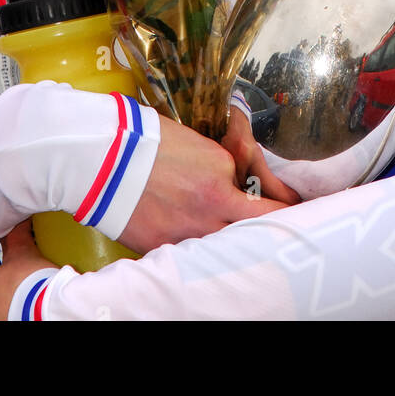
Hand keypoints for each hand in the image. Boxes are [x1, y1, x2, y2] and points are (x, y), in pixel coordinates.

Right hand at [118, 114, 295, 251]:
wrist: (102, 158)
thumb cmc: (150, 140)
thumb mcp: (202, 146)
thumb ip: (227, 168)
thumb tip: (240, 183)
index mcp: (221, 183)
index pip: (271, 207)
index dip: (286, 209)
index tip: (292, 209)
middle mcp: (209, 215)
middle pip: (253, 235)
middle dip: (266, 232)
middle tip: (277, 231)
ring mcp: (185, 236)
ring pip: (223, 249)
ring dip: (233, 242)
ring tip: (238, 239)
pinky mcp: (161, 248)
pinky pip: (191, 255)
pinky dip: (198, 249)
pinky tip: (201, 247)